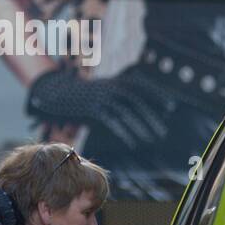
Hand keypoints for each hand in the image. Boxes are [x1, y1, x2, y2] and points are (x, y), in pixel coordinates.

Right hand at [25, 67, 171, 150]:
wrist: (55, 94)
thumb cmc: (82, 96)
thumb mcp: (102, 92)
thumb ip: (118, 97)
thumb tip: (138, 109)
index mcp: (115, 81)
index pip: (141, 86)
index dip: (157, 95)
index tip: (170, 107)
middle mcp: (110, 87)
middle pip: (137, 101)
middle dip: (152, 116)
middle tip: (163, 131)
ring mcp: (101, 97)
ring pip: (126, 112)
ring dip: (141, 126)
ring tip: (152, 139)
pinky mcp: (92, 109)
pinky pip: (112, 121)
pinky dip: (124, 132)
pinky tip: (133, 142)